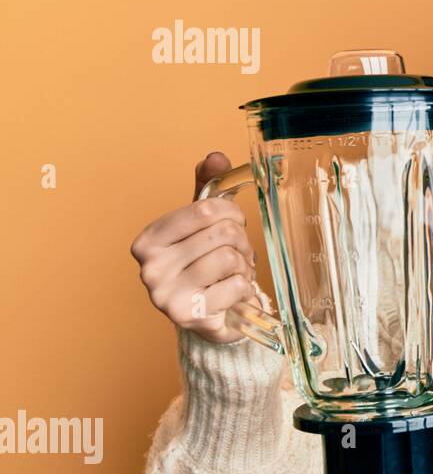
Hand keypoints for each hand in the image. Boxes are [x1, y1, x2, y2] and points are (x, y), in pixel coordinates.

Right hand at [129, 152, 259, 343]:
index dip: (231, 213)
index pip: (205, 209)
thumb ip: (207, 188)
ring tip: (232, 273)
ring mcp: (167, 295)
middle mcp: (151, 268)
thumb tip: (216, 156)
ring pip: (231, 258)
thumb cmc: (203, 264)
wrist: (207, 316)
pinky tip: (231, 294)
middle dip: (240, 241)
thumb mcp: (201, 225)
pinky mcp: (191, 316)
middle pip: (223, 233)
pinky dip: (244, 288)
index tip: (232, 222)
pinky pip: (238, 285)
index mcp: (148, 240)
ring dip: (243, 265)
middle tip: (236, 253)